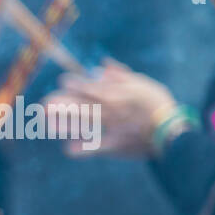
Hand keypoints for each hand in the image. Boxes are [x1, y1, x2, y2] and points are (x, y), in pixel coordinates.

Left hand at [44, 59, 176, 156]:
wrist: (171, 131)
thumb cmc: (157, 103)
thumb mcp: (142, 83)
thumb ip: (120, 75)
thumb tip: (102, 64)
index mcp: (119, 95)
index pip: (94, 87)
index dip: (77, 83)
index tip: (62, 81)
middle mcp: (113, 111)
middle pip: (84, 106)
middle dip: (63, 104)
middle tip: (43, 104)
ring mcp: (112, 129)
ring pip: (86, 125)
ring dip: (65, 124)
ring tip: (47, 124)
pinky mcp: (115, 145)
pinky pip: (97, 148)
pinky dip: (83, 149)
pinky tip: (68, 149)